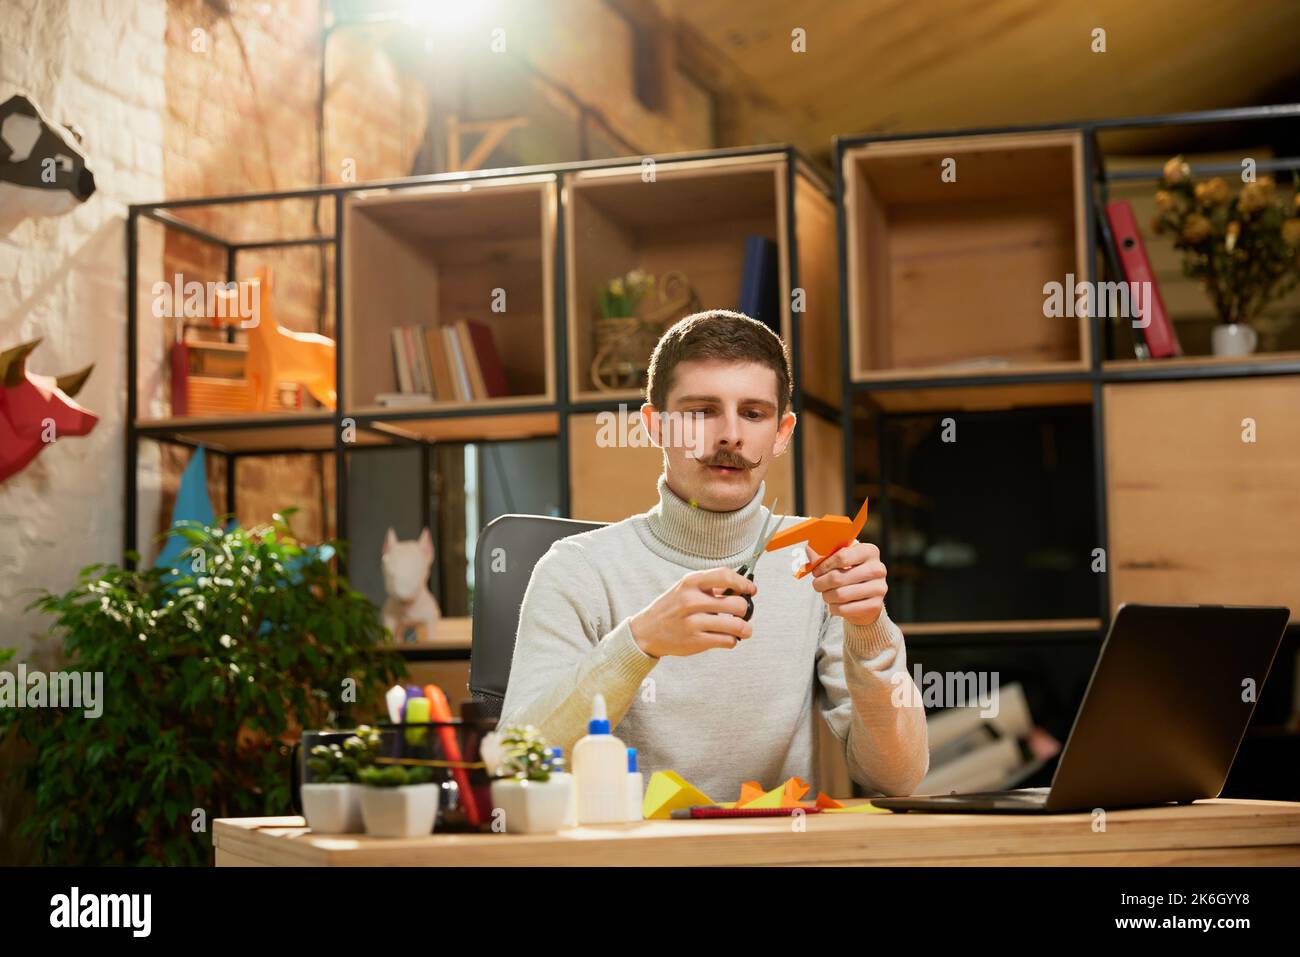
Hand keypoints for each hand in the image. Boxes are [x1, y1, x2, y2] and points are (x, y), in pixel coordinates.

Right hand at [629, 567, 755, 656]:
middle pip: (737, 604)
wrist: (646, 631)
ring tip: (743, 629)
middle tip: (741, 613)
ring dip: (745, 628)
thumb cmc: (671, 607)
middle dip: (745, 609)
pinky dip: (732, 640)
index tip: (751, 590)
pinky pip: (728, 641)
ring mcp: (693, 622)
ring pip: (736, 626)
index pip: (725, 576)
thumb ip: (711, 586)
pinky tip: (726, 637)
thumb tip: (742, 587)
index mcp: (690, 583)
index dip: (744, 583)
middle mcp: (691, 601)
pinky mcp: (695, 642)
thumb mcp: (686, 588)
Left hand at [808, 540, 886, 626]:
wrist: (866, 598)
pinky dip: (834, 608)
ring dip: (827, 596)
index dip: (823, 565)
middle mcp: (878, 569)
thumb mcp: (839, 561)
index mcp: (869, 551)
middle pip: (838, 577)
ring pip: (840, 595)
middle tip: (817, 585)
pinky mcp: (875, 606)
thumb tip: (808, 550)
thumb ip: (824, 555)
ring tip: (826, 594)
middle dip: (821, 583)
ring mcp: (879, 588)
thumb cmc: (849, 574)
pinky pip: (844, 609)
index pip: (841, 556)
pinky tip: (836, 604)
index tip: (816, 571)